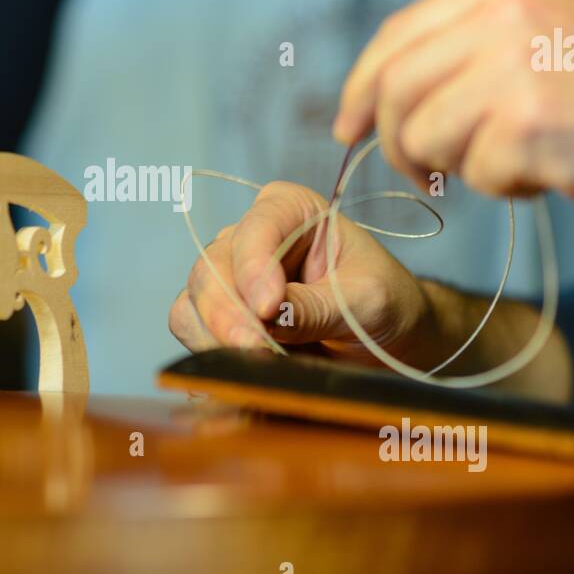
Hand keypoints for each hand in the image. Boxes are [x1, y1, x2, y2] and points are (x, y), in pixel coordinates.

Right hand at [168, 180, 447, 368]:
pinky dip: (209, 349)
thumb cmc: (384, 303)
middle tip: (255, 349)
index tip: (268, 308)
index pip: (256, 228)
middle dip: (228, 312)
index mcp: (290, 209)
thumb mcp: (367, 300)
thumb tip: (269, 318)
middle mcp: (251, 236)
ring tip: (259, 361)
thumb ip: (317, 306)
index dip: (253, 268)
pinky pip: (190, 327)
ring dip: (217, 335)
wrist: (384, 339)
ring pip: (193, 299)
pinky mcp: (218, 314)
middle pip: (212, 266)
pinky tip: (243, 364)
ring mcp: (229, 274)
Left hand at [331, 0, 573, 226]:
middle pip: (395, 89)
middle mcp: (504, 14)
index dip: (361, 86)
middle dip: (395, 142)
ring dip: (455, 167)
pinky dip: (503, 188)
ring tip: (514, 163)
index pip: (397, 35)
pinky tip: (548, 174)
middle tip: (424, 174)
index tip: (347, 127)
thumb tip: (384, 97)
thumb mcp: (547, 37)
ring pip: (423, 134)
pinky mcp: (529, 125)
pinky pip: (473, 173)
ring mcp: (515, 67)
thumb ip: (474, 48)